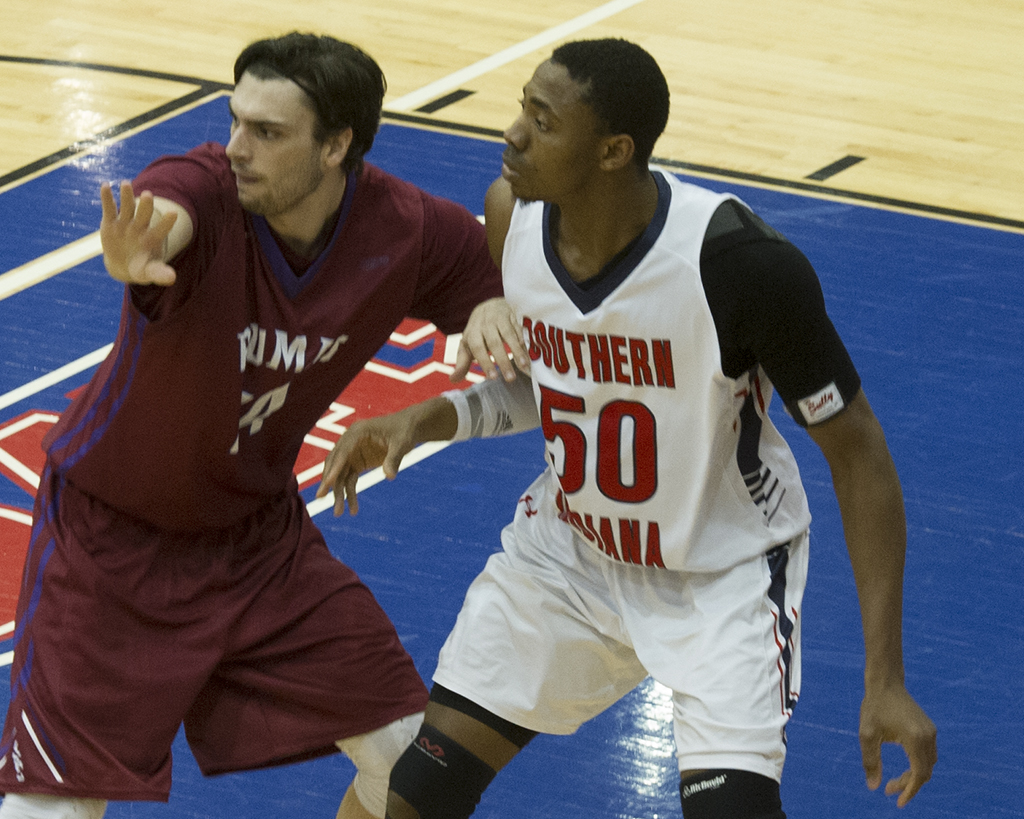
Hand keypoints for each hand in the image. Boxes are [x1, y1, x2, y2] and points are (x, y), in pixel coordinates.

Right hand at [99, 180, 177, 285]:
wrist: (123, 265)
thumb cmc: (141, 267)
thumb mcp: (149, 272)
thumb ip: (160, 273)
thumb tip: (172, 278)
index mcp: (152, 239)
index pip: (162, 230)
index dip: (167, 223)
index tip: (174, 213)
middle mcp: (140, 228)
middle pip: (144, 214)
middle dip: (146, 206)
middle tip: (148, 195)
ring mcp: (125, 223)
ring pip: (127, 207)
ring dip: (126, 196)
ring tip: (125, 183)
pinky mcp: (110, 222)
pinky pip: (109, 208)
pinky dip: (107, 198)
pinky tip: (105, 185)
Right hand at [316, 415, 418, 515]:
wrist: (409, 428)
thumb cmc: (404, 431)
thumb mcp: (402, 444)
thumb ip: (394, 459)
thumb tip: (390, 476)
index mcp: (357, 432)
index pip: (342, 451)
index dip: (335, 467)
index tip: (328, 483)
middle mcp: (350, 442)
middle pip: (335, 463)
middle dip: (329, 481)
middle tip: (320, 498)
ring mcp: (352, 453)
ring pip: (340, 475)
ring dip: (339, 493)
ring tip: (338, 513)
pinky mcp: (357, 462)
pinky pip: (350, 480)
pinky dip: (350, 494)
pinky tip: (353, 509)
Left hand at [450, 297, 529, 382]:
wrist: (489, 305)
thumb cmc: (478, 331)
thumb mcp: (468, 345)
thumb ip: (462, 362)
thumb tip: (453, 379)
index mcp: (473, 332)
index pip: (477, 348)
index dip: (485, 362)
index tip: (493, 378)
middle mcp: (485, 324)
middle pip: (494, 343)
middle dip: (502, 361)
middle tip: (510, 379)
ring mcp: (499, 319)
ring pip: (508, 335)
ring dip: (517, 351)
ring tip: (524, 367)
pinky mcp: (512, 315)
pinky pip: (518, 328)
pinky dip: (523, 341)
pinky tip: (527, 353)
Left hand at [859, 684, 936, 806]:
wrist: (886, 683)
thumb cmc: (874, 707)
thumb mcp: (867, 734)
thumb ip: (871, 761)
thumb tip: (874, 787)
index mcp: (914, 739)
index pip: (918, 774)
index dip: (909, 791)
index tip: (897, 801)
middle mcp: (928, 737)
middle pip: (925, 772)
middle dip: (909, 785)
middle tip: (889, 789)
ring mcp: (931, 732)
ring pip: (928, 765)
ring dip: (914, 776)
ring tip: (894, 780)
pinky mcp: (929, 729)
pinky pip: (928, 755)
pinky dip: (918, 765)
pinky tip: (904, 767)